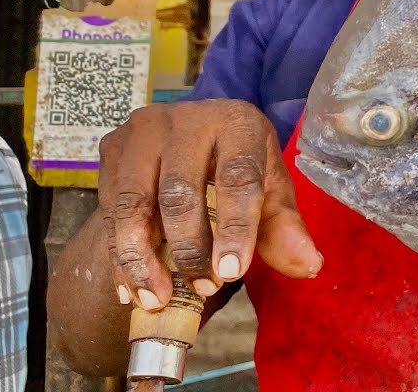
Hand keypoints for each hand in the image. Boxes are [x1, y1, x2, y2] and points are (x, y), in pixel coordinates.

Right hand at [98, 99, 321, 310]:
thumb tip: (308, 266)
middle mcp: (187, 118)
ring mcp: (142, 131)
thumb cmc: (238, 168)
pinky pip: (108, 211)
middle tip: (202, 289)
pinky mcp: (112, 149)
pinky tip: (131, 289)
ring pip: (133, 204)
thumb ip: (284, 228)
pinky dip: (119, 257)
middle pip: (180, 192)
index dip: (235, 229)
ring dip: (142, 259)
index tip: (230, 274)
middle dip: (189, 249)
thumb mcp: (269, 192)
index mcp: (237, 122)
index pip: (238, 177)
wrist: (192, 141)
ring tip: (157, 299)